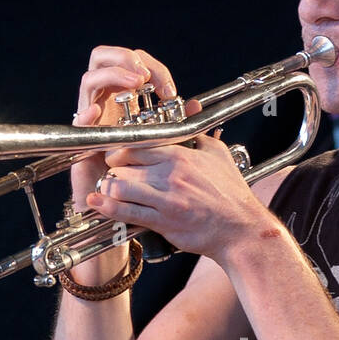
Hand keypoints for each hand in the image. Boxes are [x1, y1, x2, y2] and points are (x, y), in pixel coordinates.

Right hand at [69, 45, 202, 209]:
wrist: (113, 194)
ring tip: (135, 83)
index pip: (131, 62)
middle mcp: (104, 99)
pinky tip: (97, 112)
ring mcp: (91, 115)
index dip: (152, 67)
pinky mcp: (82, 139)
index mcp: (122, 94)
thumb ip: (176, 119)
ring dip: (113, 75)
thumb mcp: (160, 136)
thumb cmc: (134, 165)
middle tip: (146, 76)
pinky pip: (78, 121)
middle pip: (103, 58)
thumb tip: (195, 105)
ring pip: (89, 80)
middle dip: (126, 58)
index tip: (169, 90)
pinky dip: (86, 114)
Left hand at [85, 130, 269, 266]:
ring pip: (119, 186)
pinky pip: (127, 213)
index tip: (116, 155)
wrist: (240, 228)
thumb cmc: (231, 193)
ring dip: (108, 188)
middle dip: (111, 168)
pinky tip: (97, 205)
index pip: (136, 144)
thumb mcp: (217, 155)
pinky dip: (108, 208)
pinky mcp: (163, 222)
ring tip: (107, 190)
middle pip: (123, 164)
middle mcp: (169, 175)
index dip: (119, 149)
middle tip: (110, 173)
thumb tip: (190, 111)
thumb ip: (197, 133)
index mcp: (180, 156)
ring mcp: (165, 199)